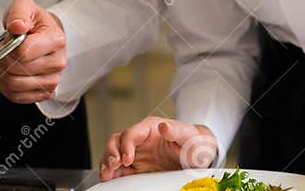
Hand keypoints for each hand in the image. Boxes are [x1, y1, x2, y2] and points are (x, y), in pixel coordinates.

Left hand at [0, 0, 66, 102]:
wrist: (43, 34)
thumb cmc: (34, 23)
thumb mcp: (24, 7)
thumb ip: (19, 13)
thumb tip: (17, 26)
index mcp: (56, 40)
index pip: (23, 53)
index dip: (7, 48)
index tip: (7, 41)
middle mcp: (58, 62)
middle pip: (17, 70)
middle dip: (3, 60)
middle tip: (5, 51)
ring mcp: (53, 79)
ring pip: (15, 85)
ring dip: (3, 74)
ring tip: (6, 62)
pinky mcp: (45, 92)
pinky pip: (17, 97)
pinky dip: (6, 87)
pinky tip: (9, 74)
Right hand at [99, 116, 216, 181]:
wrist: (198, 155)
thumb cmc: (193, 142)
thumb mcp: (188, 136)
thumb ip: (176, 130)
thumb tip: (164, 126)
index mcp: (149, 128)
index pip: (131, 133)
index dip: (126, 145)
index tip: (127, 158)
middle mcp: (139, 140)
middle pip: (116, 141)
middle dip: (111, 152)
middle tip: (113, 165)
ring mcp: (136, 154)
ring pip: (113, 154)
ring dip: (107, 162)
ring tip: (106, 174)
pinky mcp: (136, 167)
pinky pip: (119, 169)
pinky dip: (112, 173)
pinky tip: (109, 178)